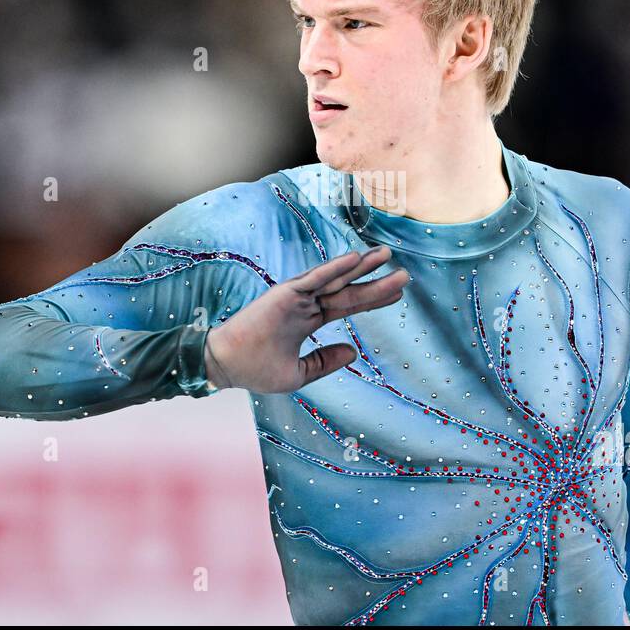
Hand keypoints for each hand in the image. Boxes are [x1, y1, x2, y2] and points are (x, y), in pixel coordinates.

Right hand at [203, 245, 408, 393]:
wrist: (224, 367)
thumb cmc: (254, 370)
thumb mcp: (298, 373)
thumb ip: (325, 362)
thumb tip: (354, 352)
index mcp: (308, 320)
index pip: (347, 306)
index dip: (372, 299)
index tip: (398, 294)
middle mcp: (305, 305)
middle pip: (348, 290)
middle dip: (377, 282)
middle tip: (405, 274)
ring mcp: (296, 297)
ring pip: (336, 279)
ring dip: (361, 267)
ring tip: (387, 255)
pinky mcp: (284, 294)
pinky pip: (314, 278)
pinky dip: (334, 268)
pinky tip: (355, 259)